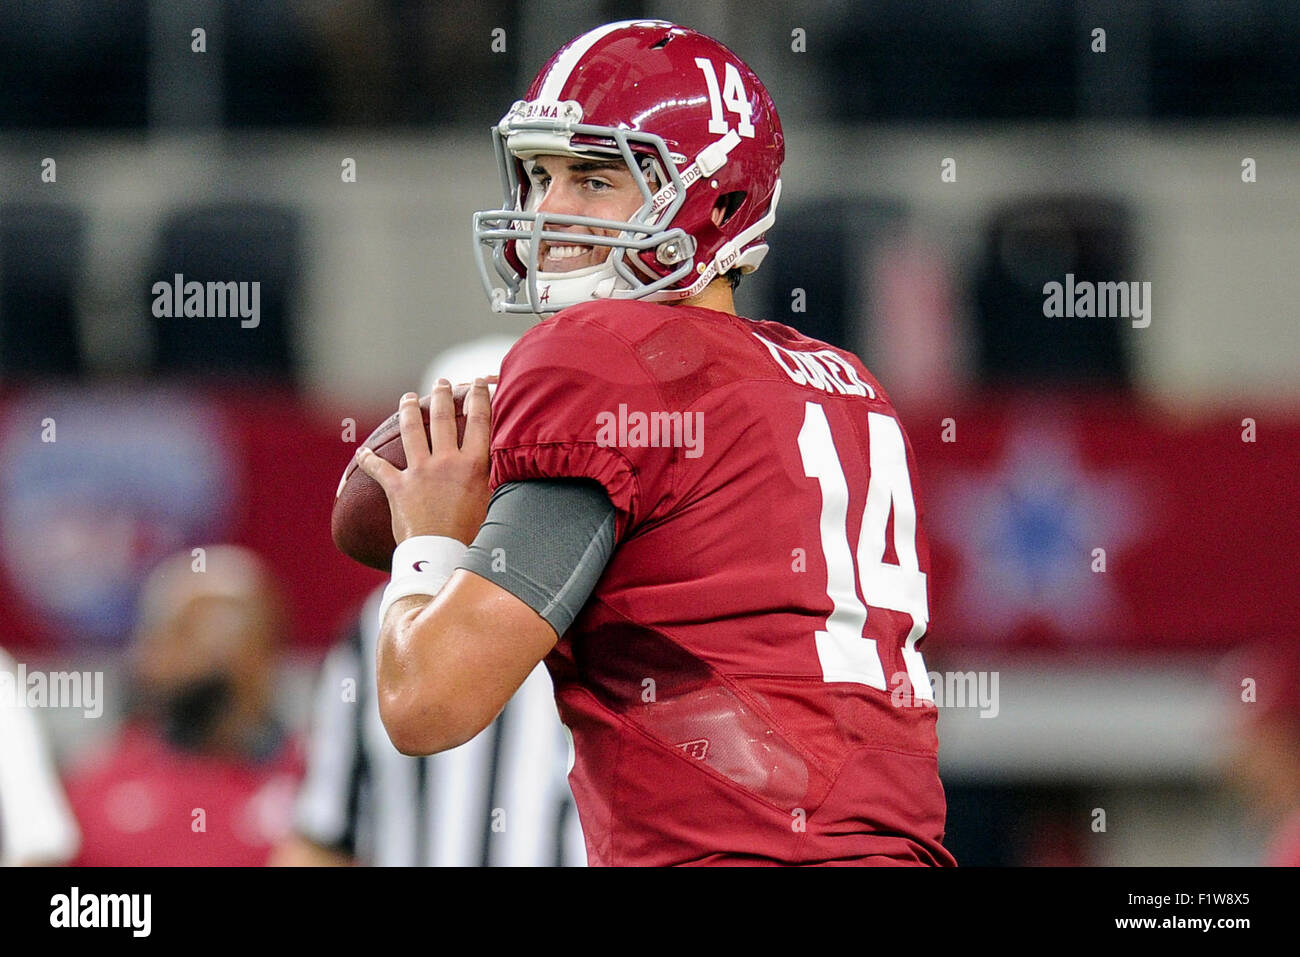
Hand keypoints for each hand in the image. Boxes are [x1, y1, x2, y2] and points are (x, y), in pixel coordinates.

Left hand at [354, 377, 493, 545]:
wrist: (441, 555)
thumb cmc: (474, 536)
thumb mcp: (496, 503)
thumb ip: (500, 481)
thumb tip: (515, 467)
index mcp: (473, 464)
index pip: (479, 420)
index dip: (479, 396)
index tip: (477, 381)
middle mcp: (446, 462)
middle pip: (443, 418)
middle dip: (442, 395)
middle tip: (440, 382)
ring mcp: (420, 472)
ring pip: (412, 431)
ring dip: (409, 410)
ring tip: (408, 397)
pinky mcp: (398, 488)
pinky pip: (379, 468)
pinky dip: (368, 460)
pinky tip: (361, 452)